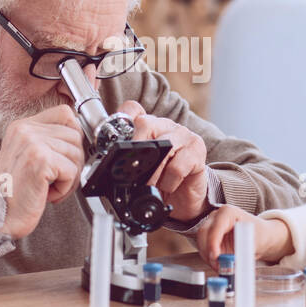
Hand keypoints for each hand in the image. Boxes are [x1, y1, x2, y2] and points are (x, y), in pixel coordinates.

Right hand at [0, 105, 84, 240]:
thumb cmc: (13, 192)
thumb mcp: (26, 156)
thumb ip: (47, 141)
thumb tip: (78, 135)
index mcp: (21, 126)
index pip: (64, 113)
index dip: (73, 135)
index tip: (65, 155)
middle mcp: (26, 130)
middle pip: (75, 135)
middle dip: (72, 162)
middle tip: (56, 179)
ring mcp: (32, 143)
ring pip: (76, 154)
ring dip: (69, 178)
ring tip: (49, 187)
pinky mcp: (40, 160)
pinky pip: (72, 171)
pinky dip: (65, 188)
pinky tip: (47, 193)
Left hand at [117, 101, 209, 220]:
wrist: (186, 197)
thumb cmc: (162, 180)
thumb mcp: (140, 169)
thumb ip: (127, 159)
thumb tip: (108, 164)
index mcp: (149, 126)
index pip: (132, 109)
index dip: (121, 119)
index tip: (115, 142)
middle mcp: (166, 126)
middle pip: (144, 124)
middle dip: (135, 153)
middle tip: (132, 174)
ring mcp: (184, 135)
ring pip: (162, 145)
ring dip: (152, 173)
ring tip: (150, 185)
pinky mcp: (197, 149)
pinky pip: (177, 166)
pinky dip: (168, 182)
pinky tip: (168, 186)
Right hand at [195, 205, 292, 265]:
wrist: (261, 235)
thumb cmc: (258, 235)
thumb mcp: (252, 244)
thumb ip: (240, 254)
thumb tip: (230, 265)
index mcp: (228, 213)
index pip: (215, 228)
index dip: (213, 244)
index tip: (215, 257)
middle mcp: (216, 216)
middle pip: (203, 234)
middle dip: (208, 252)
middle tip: (218, 266)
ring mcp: (211, 225)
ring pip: (201, 242)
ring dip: (208, 257)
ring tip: (220, 267)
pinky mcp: (209, 235)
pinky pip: (204, 247)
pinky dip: (209, 257)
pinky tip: (218, 264)